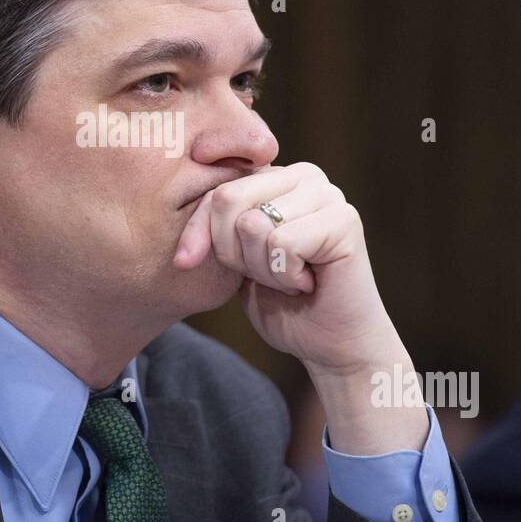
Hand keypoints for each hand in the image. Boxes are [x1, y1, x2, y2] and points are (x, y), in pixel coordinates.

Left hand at [173, 162, 425, 451]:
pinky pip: (281, 243)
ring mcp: (329, 195)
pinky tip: (306, 282)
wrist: (331, 345)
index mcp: (277, 176)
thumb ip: (213, 228)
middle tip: (264, 276)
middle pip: (228, 199)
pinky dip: (284, 276)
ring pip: (253, 224)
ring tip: (289, 279)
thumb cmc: (282, 302)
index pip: (214, 189)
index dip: (196, 232)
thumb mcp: (232, 260)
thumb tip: (175, 221)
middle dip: (230, 253)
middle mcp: (305, 176)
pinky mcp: (345, 221)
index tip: (185, 262)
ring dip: (261, 269)